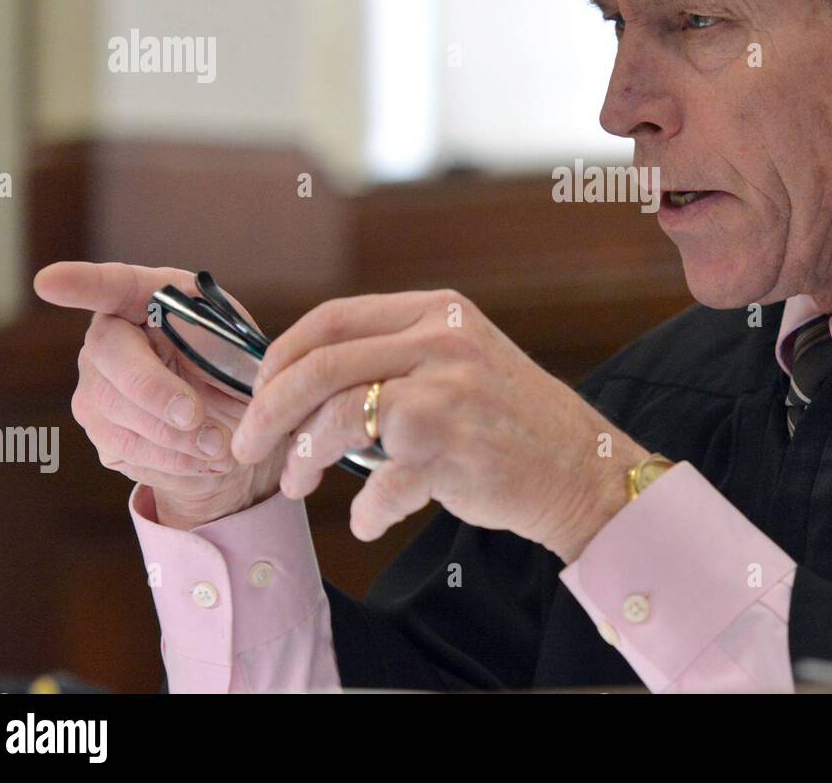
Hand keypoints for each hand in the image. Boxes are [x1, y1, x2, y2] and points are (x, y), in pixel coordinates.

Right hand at [34, 261, 288, 529]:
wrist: (239, 426)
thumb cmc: (238, 369)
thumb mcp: (247, 350)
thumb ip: (226, 354)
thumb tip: (198, 382)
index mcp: (151, 299)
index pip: (111, 285)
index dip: (80, 283)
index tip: (49, 283)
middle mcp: (113, 336)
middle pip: (110, 355)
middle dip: (154, 390)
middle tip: (195, 417)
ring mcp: (97, 384)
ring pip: (114, 410)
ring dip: (173, 435)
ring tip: (221, 446)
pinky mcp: (101, 429)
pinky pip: (125, 447)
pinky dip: (172, 458)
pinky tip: (205, 458)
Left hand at [233, 289, 649, 560]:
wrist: (583, 468)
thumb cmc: (509, 421)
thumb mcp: (460, 360)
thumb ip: (395, 354)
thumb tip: (300, 378)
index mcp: (437, 311)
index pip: (332, 318)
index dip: (280, 357)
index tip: (259, 394)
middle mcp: (442, 341)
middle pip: (320, 366)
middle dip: (269, 411)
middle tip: (249, 446)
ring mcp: (449, 392)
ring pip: (338, 418)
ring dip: (305, 459)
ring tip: (300, 485)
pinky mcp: (453, 448)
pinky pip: (380, 482)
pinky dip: (365, 510)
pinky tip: (370, 520)